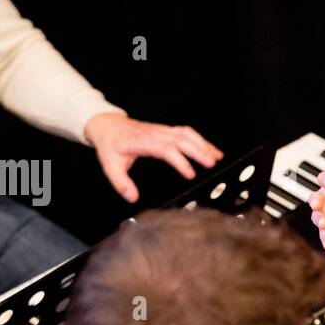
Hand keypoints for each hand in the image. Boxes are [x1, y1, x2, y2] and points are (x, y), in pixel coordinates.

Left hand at [84, 112, 223, 202]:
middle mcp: (155, 133)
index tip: (190, 174)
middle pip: (180, 139)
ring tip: (216, 157)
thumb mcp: (110, 166)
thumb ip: (121, 183)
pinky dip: (200, 140)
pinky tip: (210, 149)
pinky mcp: (167, 130)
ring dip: (202, 144)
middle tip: (211, 164)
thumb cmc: (111, 146)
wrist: (108, 126)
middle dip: (198, 151)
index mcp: (141, 142)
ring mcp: (162, 130)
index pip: (164, 149)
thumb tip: (133, 197)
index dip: (179, 160)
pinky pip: (186, 132)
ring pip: (186, 134)